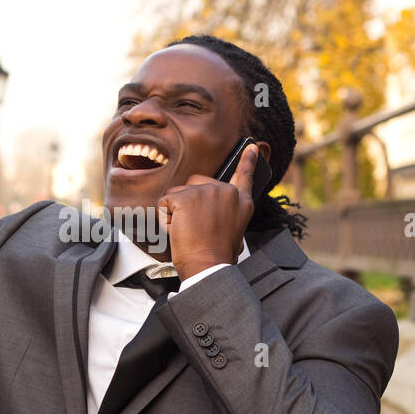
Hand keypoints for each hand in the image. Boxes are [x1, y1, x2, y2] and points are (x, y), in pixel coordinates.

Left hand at [158, 144, 258, 281]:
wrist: (208, 267)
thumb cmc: (217, 256)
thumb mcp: (233, 232)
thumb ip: (225, 214)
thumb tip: (211, 211)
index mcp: (241, 202)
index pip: (244, 176)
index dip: (247, 161)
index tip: (250, 147)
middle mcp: (226, 192)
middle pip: (196, 183)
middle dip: (189, 202)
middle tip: (196, 229)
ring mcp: (206, 192)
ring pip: (177, 194)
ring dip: (176, 213)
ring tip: (188, 233)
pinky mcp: (186, 198)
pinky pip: (164, 203)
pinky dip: (164, 218)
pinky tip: (177, 231)